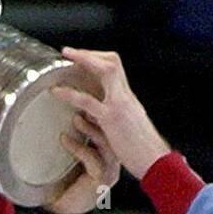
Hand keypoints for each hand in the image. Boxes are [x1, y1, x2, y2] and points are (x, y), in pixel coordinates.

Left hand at [46, 111, 120, 213]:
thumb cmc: (70, 189)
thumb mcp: (74, 163)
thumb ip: (76, 145)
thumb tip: (65, 123)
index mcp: (109, 157)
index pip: (112, 132)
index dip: (104, 116)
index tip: (92, 99)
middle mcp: (113, 163)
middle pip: (113, 134)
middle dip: (101, 117)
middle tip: (87, 101)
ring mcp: (110, 171)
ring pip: (105, 143)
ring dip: (90, 129)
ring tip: (76, 117)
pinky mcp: (101, 178)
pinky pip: (91, 158)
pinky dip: (77, 147)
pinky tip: (64, 139)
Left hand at [50, 47, 169, 180]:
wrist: (155, 162)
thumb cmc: (142, 151)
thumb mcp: (128, 128)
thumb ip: (114, 118)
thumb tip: (97, 115)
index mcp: (129, 99)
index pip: (116, 69)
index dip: (98, 60)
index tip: (83, 58)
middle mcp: (126, 97)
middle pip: (112, 62)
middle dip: (90, 53)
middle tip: (70, 52)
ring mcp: (120, 105)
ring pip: (105, 70)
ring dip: (84, 60)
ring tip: (65, 57)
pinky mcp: (112, 119)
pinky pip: (88, 101)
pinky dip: (70, 93)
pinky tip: (57, 92)